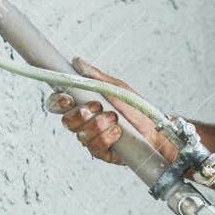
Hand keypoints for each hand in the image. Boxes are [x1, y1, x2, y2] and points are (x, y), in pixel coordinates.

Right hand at [48, 58, 173, 164]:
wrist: (156, 131)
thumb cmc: (137, 110)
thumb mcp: (117, 88)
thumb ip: (96, 77)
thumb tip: (77, 62)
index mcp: (84, 104)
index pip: (60, 104)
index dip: (58, 101)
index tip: (68, 99)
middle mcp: (85, 122)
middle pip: (67, 121)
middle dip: (82, 114)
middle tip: (98, 107)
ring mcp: (92, 138)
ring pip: (81, 134)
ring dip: (99, 124)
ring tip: (115, 119)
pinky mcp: (100, 152)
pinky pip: (95, 146)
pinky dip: (107, 137)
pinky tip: (118, 132)